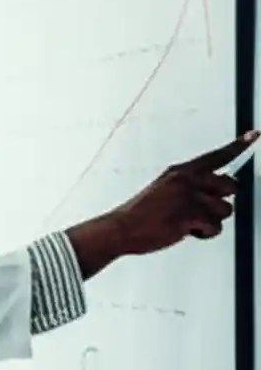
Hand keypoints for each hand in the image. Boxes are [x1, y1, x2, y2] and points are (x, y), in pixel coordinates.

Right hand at [68, 130, 255, 277]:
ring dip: (211, 221)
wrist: (121, 228)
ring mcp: (189, 197)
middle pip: (231, 186)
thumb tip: (215, 194)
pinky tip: (187, 231)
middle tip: (204, 209)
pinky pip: (215, 228)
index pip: (216, 156)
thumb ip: (189, 186)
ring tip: (188, 223)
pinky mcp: (190, 215)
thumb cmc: (141, 213)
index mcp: (180, 171)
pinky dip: (204, 234)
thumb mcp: (163, 189)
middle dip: (222, 200)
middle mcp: (187, 180)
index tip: (255, 135)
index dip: (238, 145)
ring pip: (226, 210)